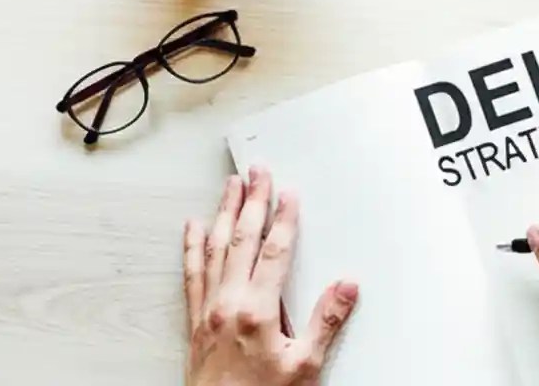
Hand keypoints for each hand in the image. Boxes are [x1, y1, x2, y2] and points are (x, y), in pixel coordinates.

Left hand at [184, 167, 358, 385]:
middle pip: (241, 239)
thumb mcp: (304, 366)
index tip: (289, 194)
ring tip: (230, 187)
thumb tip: (346, 287)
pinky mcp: (195, 321)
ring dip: (223, 213)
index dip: (284, 219)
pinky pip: (192, 273)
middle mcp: (228, 303)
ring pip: (214, 248)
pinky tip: (192, 228)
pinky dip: (192, 246)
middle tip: (258, 173)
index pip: (274, 251)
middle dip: (252, 201)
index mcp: (257, 310)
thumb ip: (326, 322)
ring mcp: (208, 310)